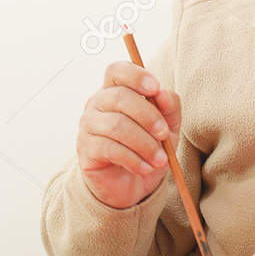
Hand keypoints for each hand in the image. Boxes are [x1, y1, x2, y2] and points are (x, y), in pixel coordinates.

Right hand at [76, 61, 181, 209]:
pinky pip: (110, 149)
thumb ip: (169, 106)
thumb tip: (163, 94)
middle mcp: (96, 103)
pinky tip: (145, 168)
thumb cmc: (147, 148)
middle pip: (119, 97)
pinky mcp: (86, 150)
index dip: (136, 76)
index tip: (156, 89)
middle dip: (148, 116)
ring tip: (160, 160)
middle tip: (164, 134)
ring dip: (144, 144)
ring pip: (116, 126)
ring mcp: (88, 126)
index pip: (117, 70)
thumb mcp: (167, 126)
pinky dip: (134, 159)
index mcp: (115, 90)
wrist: (130, 185)